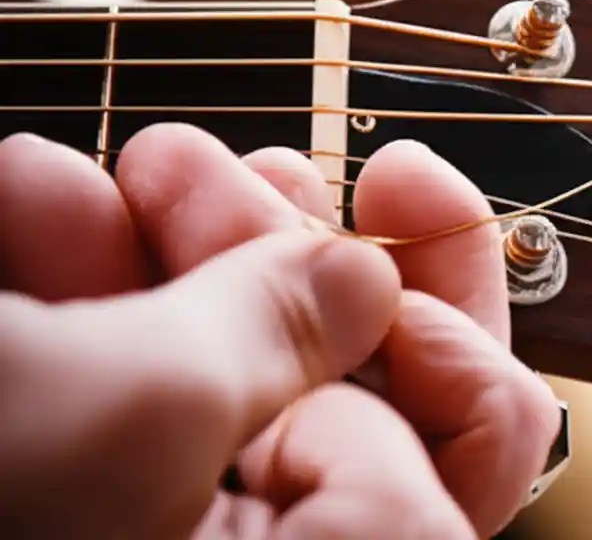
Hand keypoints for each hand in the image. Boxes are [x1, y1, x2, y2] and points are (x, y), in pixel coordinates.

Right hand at [0, 125, 558, 538]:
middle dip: (305, 252)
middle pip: (353, 399)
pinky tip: (49, 198)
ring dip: (184, 243)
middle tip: (261, 170)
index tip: (387, 233)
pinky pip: (131, 380)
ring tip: (144, 163)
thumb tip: (367, 282)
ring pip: (231, 371)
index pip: (465, 463)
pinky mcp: (86, 482)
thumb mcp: (142, 410)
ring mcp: (172, 523)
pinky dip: (93, 282)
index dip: (448, 334)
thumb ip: (279, 340)